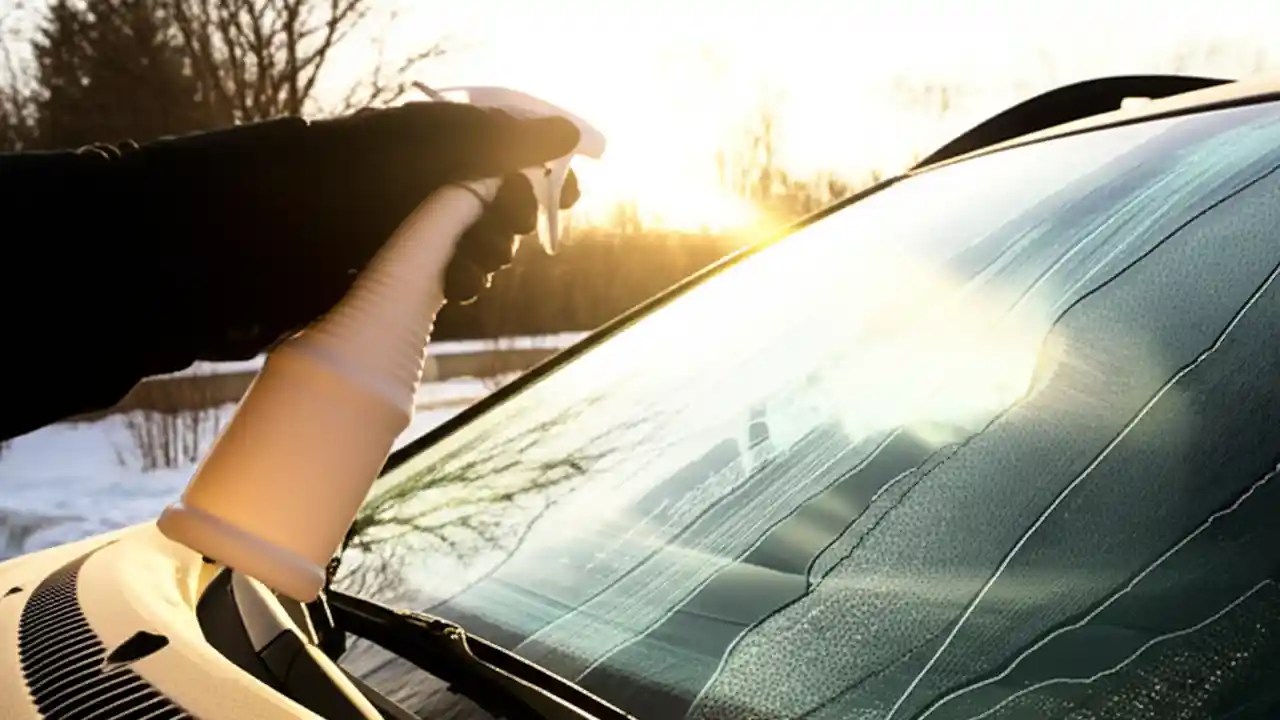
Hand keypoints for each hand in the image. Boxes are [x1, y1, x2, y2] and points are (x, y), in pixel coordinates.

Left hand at [105, 101, 581, 359]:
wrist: (232, 248)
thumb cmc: (323, 187)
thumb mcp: (419, 152)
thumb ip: (498, 142)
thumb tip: (571, 131)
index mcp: (423, 138)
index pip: (504, 145)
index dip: (542, 168)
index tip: (574, 193)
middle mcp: (417, 180)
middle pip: (498, 198)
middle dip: (513, 217)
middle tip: (504, 232)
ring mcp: (404, 229)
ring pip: (480, 243)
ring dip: (490, 255)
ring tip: (468, 268)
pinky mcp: (390, 274)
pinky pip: (449, 276)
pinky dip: (463, 280)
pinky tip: (454, 287)